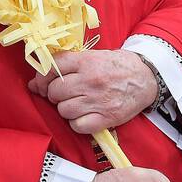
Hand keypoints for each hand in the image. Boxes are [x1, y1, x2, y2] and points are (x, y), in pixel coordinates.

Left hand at [27, 49, 156, 133]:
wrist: (146, 77)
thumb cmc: (117, 66)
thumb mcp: (93, 56)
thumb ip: (65, 66)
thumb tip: (35, 83)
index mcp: (86, 61)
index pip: (52, 67)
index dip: (42, 77)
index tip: (42, 83)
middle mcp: (90, 80)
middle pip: (55, 91)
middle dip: (54, 94)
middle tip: (63, 94)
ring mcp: (98, 100)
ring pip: (64, 109)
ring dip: (66, 108)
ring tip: (76, 103)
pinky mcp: (106, 118)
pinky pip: (77, 125)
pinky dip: (77, 123)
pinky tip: (84, 115)